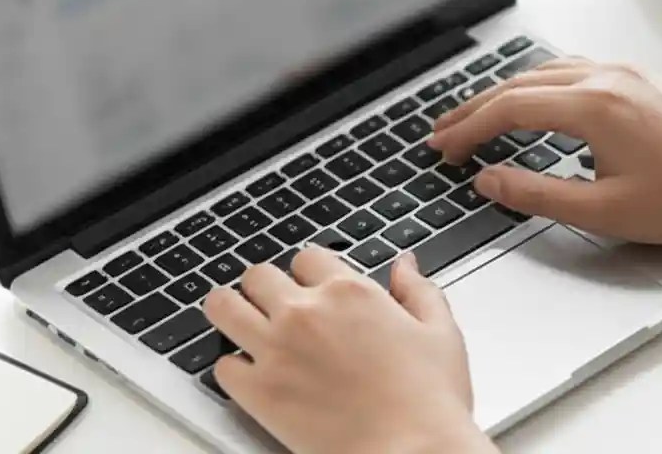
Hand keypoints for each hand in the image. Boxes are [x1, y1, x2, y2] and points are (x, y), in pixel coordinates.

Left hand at [202, 247, 495, 453]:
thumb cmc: (430, 403)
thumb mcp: (440, 333)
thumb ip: (418, 291)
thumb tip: (405, 265)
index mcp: (350, 292)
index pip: (307, 257)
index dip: (308, 273)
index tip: (311, 289)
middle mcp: (306, 313)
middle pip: (257, 275)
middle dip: (265, 288)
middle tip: (272, 307)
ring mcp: (277, 350)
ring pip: (222, 307)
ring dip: (230, 311)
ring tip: (239, 324)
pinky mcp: (259, 393)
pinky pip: (221, 366)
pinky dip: (232, 369)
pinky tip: (249, 376)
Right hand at [427, 58, 661, 243]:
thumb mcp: (604, 211)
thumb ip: (537, 194)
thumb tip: (490, 181)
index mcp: (593, 106)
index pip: (509, 109)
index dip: (469, 130)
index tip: (445, 150)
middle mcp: (605, 79)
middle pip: (519, 84)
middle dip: (474, 110)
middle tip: (444, 134)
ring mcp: (623, 74)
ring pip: (543, 72)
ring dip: (503, 94)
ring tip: (475, 118)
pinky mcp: (637, 80)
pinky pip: (570, 70)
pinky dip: (536, 85)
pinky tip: (530, 102)